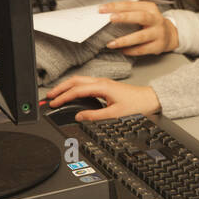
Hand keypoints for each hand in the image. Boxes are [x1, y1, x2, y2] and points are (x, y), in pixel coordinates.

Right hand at [44, 76, 159, 120]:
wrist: (149, 99)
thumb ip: (94, 116)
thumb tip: (78, 117)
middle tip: (48, 97)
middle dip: (60, 88)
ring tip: (55, 96)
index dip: (63, 97)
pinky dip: (74, 89)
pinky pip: (85, 84)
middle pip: (75, 81)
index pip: (76, 90)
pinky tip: (71, 95)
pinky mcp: (104, 86)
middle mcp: (101, 82)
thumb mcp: (114, 114)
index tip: (53, 104)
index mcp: (102, 87)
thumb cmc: (136, 105)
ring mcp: (102, 83)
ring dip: (66, 87)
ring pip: (79, 81)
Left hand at [100, 0, 178, 55]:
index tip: (102, 9)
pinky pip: (143, 49)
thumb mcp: (143, 12)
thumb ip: (128, 12)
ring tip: (111, 44)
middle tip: (111, 18)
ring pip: (141, 36)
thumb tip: (106, 15)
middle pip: (141, 17)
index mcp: (150, 8)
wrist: (169, 34)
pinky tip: (122, 51)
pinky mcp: (158, 46)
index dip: (116, 6)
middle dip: (125, 17)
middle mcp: (156, 19)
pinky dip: (131, 51)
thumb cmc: (150, 22)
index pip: (131, 5)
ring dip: (125, 40)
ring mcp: (158, 33)